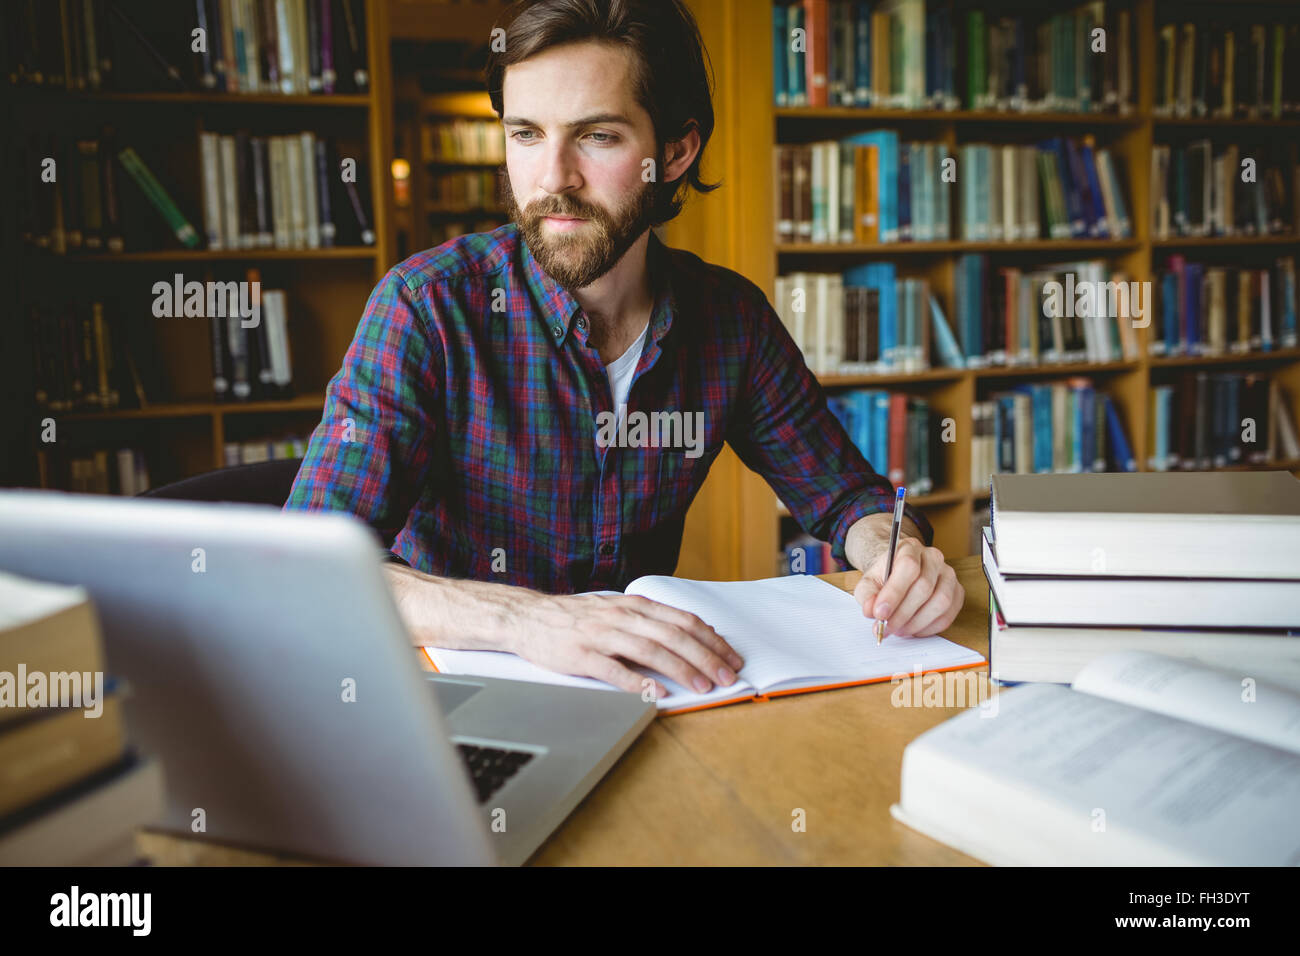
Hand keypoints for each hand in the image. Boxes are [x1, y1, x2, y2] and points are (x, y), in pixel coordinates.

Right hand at [512, 593, 744, 699]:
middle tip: (726, 677)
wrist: (528, 616)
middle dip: (705, 658)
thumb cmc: (577, 618)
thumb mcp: (618, 610)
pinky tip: (655, 692)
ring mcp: (601, 635)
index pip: (683, 621)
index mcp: (634, 605)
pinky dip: (636, 681)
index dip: (711, 640)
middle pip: (673, 635)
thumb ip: (651, 622)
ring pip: (650, 650)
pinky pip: (613, 669)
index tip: (731, 659)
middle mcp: (622, 616)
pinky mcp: (581, 655)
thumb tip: (692, 636)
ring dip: (680, 669)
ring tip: (701, 687)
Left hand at [852, 536, 963, 637]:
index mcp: (910, 548)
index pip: (908, 567)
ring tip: (900, 630)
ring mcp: (948, 575)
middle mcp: (933, 558)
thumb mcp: (869, 582)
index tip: (880, 614)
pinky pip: (949, 614)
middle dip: (903, 614)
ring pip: (941, 602)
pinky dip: (930, 628)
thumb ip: (867, 595)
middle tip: (888, 628)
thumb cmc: (886, 576)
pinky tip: (914, 630)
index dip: (894, 593)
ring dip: (917, 623)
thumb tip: (871, 611)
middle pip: (924, 587)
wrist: (900, 572)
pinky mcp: (957, 592)